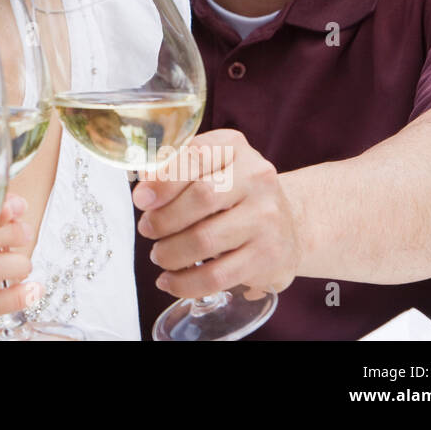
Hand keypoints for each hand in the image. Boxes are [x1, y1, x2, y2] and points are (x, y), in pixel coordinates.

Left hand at [132, 129, 302, 298]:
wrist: (289, 225)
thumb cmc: (232, 194)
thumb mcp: (208, 169)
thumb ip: (172, 172)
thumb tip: (142, 190)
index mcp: (235, 148)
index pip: (196, 155)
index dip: (163, 180)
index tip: (141, 200)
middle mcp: (258, 178)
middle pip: (200, 197)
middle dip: (163, 218)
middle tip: (147, 229)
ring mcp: (267, 218)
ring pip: (205, 239)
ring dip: (170, 252)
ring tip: (159, 254)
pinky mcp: (269, 256)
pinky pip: (218, 275)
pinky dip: (185, 282)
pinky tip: (169, 281)